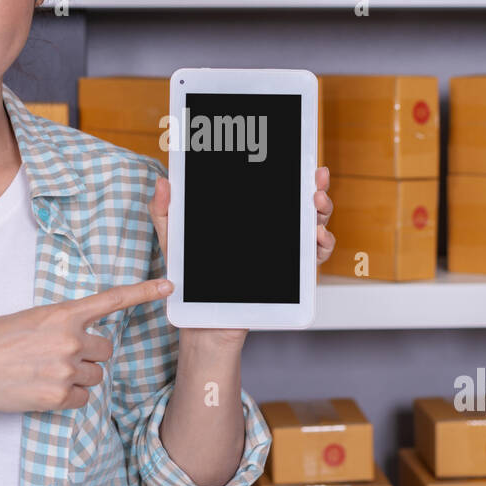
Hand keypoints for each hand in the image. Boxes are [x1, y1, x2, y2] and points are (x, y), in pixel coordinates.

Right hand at [0, 278, 173, 411]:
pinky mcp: (59, 396)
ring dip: (79, 376)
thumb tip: (80, 339)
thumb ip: (61, 325)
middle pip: (106, 350)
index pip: (112, 300)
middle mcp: (69, 340)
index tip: (168, 286)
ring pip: (96, 376)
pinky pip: (83, 398)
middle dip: (90, 355)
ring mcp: (65, 369)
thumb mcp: (30, 319)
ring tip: (46, 372)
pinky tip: (42, 388)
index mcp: (62, 313)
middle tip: (59, 357)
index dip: (144, 292)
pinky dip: (69, 396)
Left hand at [148, 166, 335, 343]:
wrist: (201, 323)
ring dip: (321, 213)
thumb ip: (164, 211)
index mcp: (248, 217)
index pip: (274, 189)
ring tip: (316, 204)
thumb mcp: (173, 240)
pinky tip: (316, 239)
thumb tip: (163, 182)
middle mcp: (269, 231)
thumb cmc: (187, 280)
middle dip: (315, 188)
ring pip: (312, 226)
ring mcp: (281, 252)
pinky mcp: (289, 277)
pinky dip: (321, 247)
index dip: (290, 173)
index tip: (301, 162)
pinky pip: (312, 259)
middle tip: (316, 180)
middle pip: (300, 203)